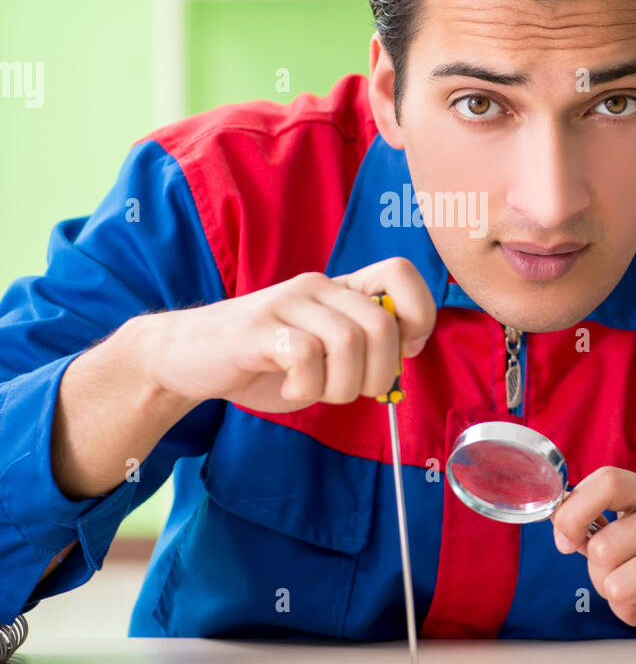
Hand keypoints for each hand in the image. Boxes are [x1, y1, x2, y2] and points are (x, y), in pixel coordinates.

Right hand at [139, 256, 435, 413]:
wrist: (189, 358)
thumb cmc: (265, 360)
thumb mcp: (324, 352)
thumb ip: (363, 349)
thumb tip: (403, 360)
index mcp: (340, 289)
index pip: (401, 272)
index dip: (418, 316)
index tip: (402, 353)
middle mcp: (317, 286)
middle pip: (383, 324)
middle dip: (378, 375)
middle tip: (353, 391)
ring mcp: (286, 304)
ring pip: (348, 342)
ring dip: (340, 386)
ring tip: (316, 390)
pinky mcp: (257, 329)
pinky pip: (305, 356)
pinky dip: (306, 386)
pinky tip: (291, 387)